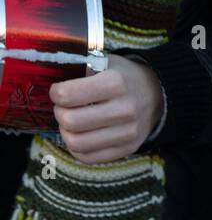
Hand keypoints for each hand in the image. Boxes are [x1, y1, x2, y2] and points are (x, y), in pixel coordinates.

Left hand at [49, 54, 163, 162]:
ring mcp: (129, 133)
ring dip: (66, 132)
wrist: (155, 95)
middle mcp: (125, 110)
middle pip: (70, 122)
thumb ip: (78, 67)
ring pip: (77, 143)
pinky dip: (77, 148)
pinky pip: (89, 157)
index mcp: (115, 83)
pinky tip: (80, 136)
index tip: (60, 92)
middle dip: (59, 114)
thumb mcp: (102, 61)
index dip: (56, 93)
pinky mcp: (128, 149)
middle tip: (65, 108)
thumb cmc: (120, 76)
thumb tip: (49, 79)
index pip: (67, 96)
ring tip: (71, 123)